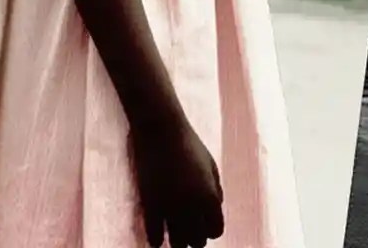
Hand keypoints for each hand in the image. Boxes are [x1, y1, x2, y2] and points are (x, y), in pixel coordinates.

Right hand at [131, 118, 224, 246]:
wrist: (162, 131)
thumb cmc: (189, 145)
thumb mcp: (211, 165)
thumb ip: (216, 189)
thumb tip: (217, 207)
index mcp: (210, 196)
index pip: (216, 230)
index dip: (211, 231)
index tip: (204, 227)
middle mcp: (193, 206)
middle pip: (197, 241)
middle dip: (195, 239)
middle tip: (189, 234)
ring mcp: (171, 206)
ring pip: (177, 243)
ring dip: (177, 242)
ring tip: (174, 238)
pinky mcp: (150, 204)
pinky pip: (154, 235)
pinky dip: (156, 240)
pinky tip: (157, 240)